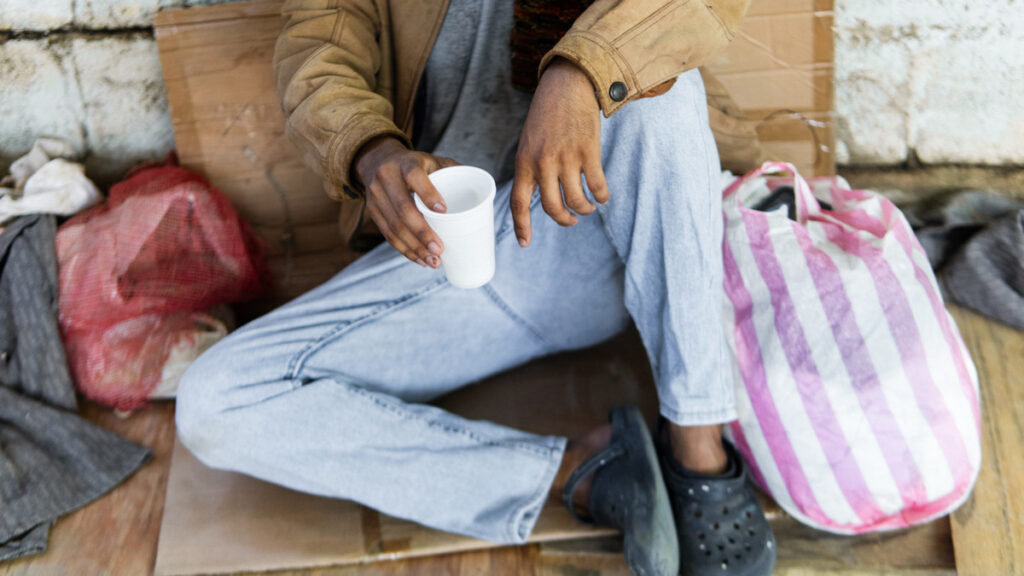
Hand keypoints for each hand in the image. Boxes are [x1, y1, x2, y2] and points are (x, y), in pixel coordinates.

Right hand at [354, 137, 457, 266]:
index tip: (444, 210)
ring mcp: (376, 196)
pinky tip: (419, 259)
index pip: (415, 178)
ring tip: (434, 261)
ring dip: (415, 248)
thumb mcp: (434, 161)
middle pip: (403, 209)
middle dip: (422, 233)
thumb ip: (455, 172)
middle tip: (440, 250)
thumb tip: (483, 192)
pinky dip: (405, 250)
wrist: (378, 161)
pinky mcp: (373, 211)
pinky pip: (388, 234)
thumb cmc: (417, 165)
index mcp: (406, 163)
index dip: (428, 194)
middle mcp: (387, 178)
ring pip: (394, 226)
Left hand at [511, 59, 608, 246]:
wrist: (567, 85)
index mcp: (524, 162)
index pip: (520, 202)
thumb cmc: (547, 115)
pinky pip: (597, 185)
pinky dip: (602, 195)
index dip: (523, 226)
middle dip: (564, 220)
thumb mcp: (530, 141)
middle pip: (552, 208)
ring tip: (588, 207)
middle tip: (571, 220)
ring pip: (576, 200)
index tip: (525, 243)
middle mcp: (543, 163)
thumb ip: (532, 167)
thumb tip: (542, 195)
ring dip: (584, 209)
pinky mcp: (588, 151)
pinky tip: (603, 196)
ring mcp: (566, 157)